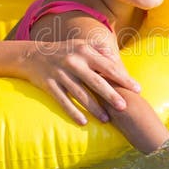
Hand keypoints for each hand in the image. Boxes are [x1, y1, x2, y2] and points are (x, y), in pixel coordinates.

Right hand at [22, 37, 140, 125]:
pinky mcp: (49, 85)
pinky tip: (83, 122)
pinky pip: (62, 101)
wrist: (32, 55)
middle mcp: (73, 62)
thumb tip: (117, 58)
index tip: (136, 89)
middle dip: (111, 95)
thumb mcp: (81, 45)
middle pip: (96, 81)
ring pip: (80, 94)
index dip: (123, 78)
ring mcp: (60, 74)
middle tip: (124, 106)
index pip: (108, 66)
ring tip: (106, 119)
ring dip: (94, 108)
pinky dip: (72, 112)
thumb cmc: (63, 51)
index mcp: (84, 52)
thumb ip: (100, 50)